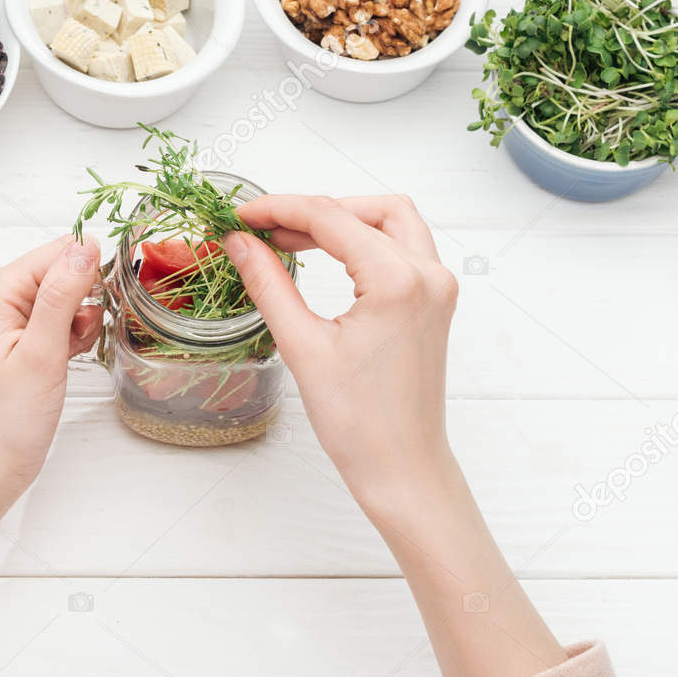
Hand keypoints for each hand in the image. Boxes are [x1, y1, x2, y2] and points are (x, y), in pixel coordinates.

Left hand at [0, 236, 102, 514]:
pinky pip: (59, 322)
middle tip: (71, 345)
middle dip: (83, 304)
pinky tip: (63, 364)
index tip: (91, 316)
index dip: (86, 278)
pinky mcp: (19, 341)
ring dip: (80, 325)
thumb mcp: (41, 354)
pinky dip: (71, 340)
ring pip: (67, 299)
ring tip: (64, 360)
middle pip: (63, 273)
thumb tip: (86, 245)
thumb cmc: (7, 421)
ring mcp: (7, 320)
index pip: (58, 252)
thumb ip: (63, 295)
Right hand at [223, 195, 457, 508]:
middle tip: (266, 226)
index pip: (331, 219)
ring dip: (344, 220)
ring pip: (393, 222)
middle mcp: (428, 275)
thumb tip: (240, 242)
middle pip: (370, 208)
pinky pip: (402, 249)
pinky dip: (365, 241)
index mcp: (399, 282)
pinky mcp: (434, 303)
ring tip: (292, 238)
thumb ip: (270, 285)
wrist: (403, 468)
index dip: (280, 209)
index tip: (240, 214)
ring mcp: (437, 288)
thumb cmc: (359, 423)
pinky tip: (326, 256)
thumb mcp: (303, 347)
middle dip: (316, 209)